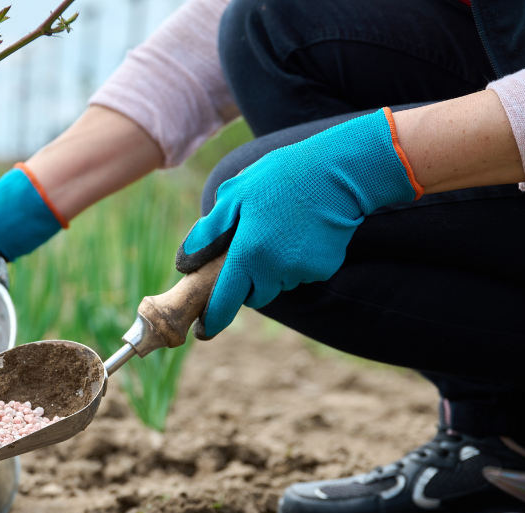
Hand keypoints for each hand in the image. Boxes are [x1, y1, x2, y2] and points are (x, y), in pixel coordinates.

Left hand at [176, 108, 421, 336]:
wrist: (339, 170)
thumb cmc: (280, 177)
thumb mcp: (234, 195)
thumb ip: (207, 233)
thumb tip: (184, 265)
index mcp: (248, 254)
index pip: (225, 301)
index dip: (213, 318)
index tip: (203, 330)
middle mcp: (276, 270)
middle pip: (254, 295)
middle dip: (248, 281)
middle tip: (251, 248)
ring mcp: (302, 272)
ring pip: (278, 284)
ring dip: (273, 270)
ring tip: (280, 230)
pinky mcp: (324, 268)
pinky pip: (301, 274)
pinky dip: (297, 262)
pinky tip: (302, 232)